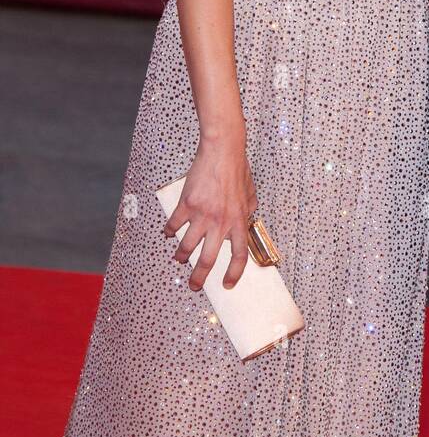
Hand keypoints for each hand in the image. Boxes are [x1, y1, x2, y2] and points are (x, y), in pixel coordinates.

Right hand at [163, 134, 256, 290]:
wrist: (222, 151)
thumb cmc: (237, 169)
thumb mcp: (251, 193)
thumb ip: (250, 208)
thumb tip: (249, 216)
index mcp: (239, 221)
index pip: (239, 255)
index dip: (234, 273)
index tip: (228, 283)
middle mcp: (220, 222)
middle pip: (208, 259)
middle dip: (199, 277)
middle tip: (194, 284)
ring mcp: (202, 214)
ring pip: (187, 246)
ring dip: (181, 255)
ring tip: (179, 258)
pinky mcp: (186, 204)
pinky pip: (174, 225)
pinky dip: (169, 231)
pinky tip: (168, 233)